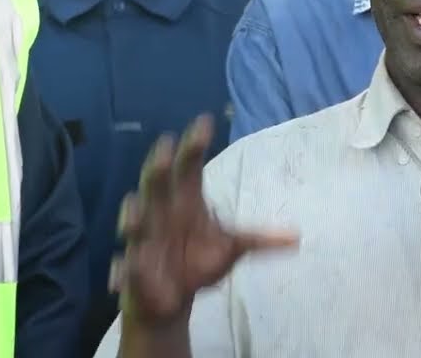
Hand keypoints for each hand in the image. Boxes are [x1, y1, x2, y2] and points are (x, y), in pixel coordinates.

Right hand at [110, 114, 297, 326]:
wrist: (171, 297)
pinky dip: (124, 270)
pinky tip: (122, 275)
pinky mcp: (132, 271)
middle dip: (159, 170)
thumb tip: (298, 237)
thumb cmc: (198, 261)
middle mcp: (160, 215)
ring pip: (134, 223)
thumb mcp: (232, 248)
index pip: (189, 168)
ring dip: (132, 216)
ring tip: (136, 209)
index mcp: (185, 202)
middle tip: (164, 148)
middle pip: (157, 186)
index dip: (195, 147)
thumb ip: (259, 240)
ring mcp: (143, 241)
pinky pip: (126, 268)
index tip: (204, 122)